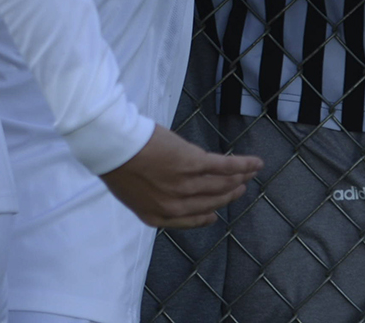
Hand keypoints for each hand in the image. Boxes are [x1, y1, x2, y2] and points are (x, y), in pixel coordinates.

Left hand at [99, 123, 261, 228]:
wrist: (110, 144)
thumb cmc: (114, 161)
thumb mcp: (129, 190)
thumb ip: (150, 196)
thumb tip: (164, 192)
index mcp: (156, 215)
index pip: (190, 219)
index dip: (206, 216)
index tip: (214, 215)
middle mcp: (174, 205)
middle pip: (210, 201)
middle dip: (227, 195)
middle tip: (239, 188)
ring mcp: (185, 185)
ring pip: (220, 184)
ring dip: (239, 179)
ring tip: (249, 174)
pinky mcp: (192, 164)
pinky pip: (224, 166)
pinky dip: (243, 165)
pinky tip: (255, 163)